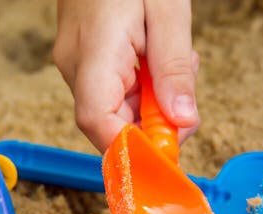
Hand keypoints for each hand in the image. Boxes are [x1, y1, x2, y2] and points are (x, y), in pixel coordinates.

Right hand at [53, 0, 199, 152]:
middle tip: (186, 92)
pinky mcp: (86, 59)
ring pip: (119, 108)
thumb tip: (183, 122)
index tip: (169, 150)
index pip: (98, 123)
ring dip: (155, 99)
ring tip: (175, 59)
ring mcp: (78, 63)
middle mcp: (76, 66)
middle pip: (114, 123)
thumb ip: (174, 70)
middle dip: (156, 120)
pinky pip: (117, 89)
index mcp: (93, 55)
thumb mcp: (168, 13)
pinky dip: (145, 85)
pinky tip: (159, 56)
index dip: (132, 148)